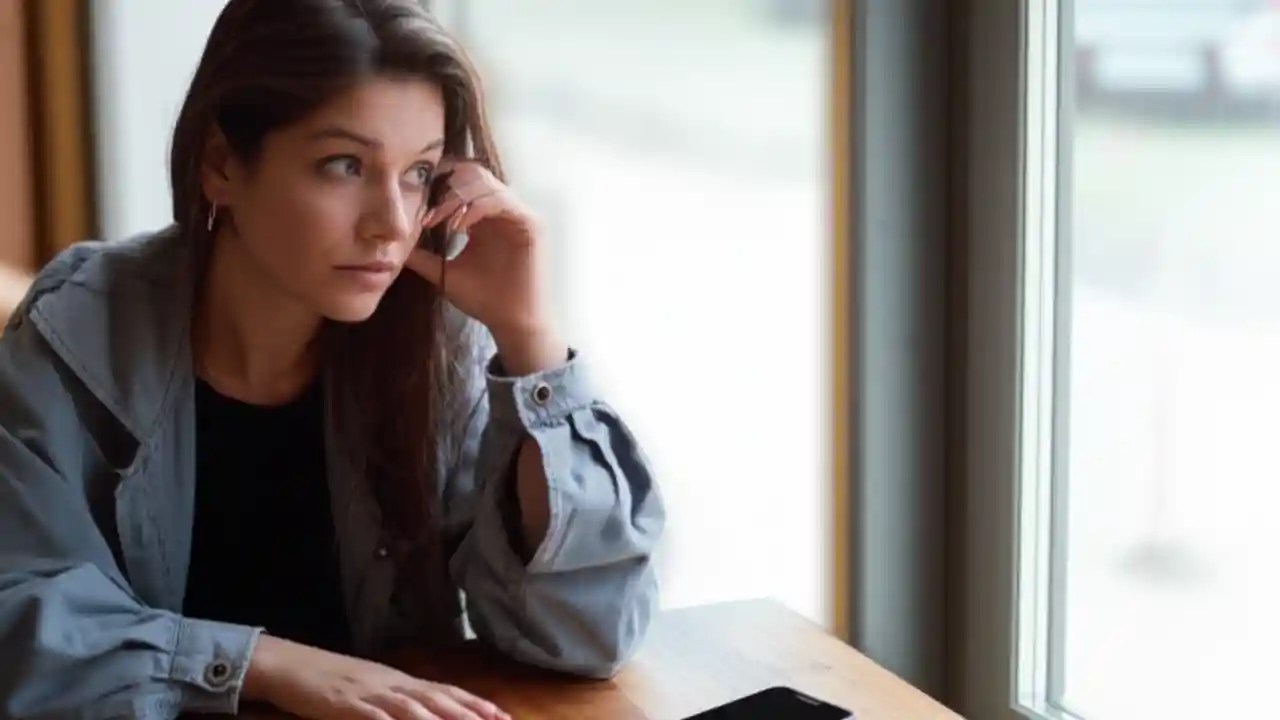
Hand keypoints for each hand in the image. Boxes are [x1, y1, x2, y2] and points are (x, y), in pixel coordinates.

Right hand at [243, 634, 510, 719]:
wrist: (292, 664)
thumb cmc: (333, 680)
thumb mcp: (372, 688)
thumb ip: (399, 700)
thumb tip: (429, 710)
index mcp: (399, 680)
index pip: (445, 691)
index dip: (474, 703)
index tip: (502, 716)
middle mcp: (391, 684)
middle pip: (436, 699)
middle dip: (469, 713)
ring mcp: (370, 694)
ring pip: (411, 709)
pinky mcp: (346, 705)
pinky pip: (372, 718)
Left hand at [405, 159, 553, 344]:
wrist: (511, 323)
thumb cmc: (484, 299)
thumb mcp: (445, 273)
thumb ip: (424, 257)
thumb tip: (394, 248)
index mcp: (484, 217)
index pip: (462, 183)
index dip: (439, 188)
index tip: (418, 210)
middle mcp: (502, 210)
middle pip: (473, 174)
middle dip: (446, 190)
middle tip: (428, 215)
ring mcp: (518, 214)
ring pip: (485, 184)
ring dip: (457, 199)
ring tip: (439, 222)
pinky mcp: (531, 223)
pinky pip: (501, 201)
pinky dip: (477, 209)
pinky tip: (459, 228)